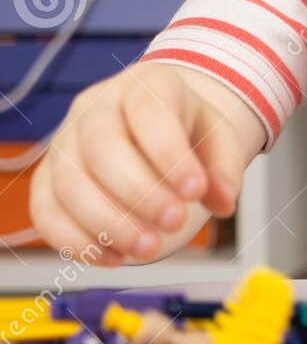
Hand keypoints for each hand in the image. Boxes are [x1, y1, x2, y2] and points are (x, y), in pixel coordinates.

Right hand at [30, 65, 257, 266]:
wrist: (150, 123)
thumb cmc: (183, 129)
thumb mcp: (216, 135)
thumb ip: (224, 167)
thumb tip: (224, 202)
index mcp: (144, 85)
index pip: (148, 110)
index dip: (168, 153)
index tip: (195, 191)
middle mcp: (95, 108)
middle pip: (102, 147)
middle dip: (138, 193)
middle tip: (174, 223)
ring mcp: (63, 142)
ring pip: (69, 183)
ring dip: (107, 224)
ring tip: (148, 248)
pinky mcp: (45, 178)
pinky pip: (46, 212)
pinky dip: (75, 241)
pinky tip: (113, 258)